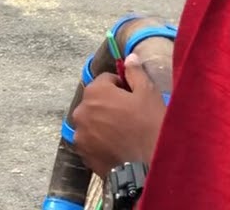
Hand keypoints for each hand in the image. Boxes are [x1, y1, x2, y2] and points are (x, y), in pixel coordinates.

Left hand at [70, 53, 166, 177]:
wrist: (146, 170)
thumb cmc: (149, 127)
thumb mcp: (148, 94)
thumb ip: (135, 73)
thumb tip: (129, 57)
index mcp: (94, 91)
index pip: (107, 79)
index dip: (123, 86)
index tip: (135, 98)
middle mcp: (81, 111)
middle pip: (97, 100)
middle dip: (111, 104)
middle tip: (132, 117)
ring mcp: (79, 134)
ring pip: (93, 121)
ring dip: (104, 122)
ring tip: (125, 134)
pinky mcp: (82, 154)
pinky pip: (91, 140)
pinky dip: (101, 140)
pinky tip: (118, 147)